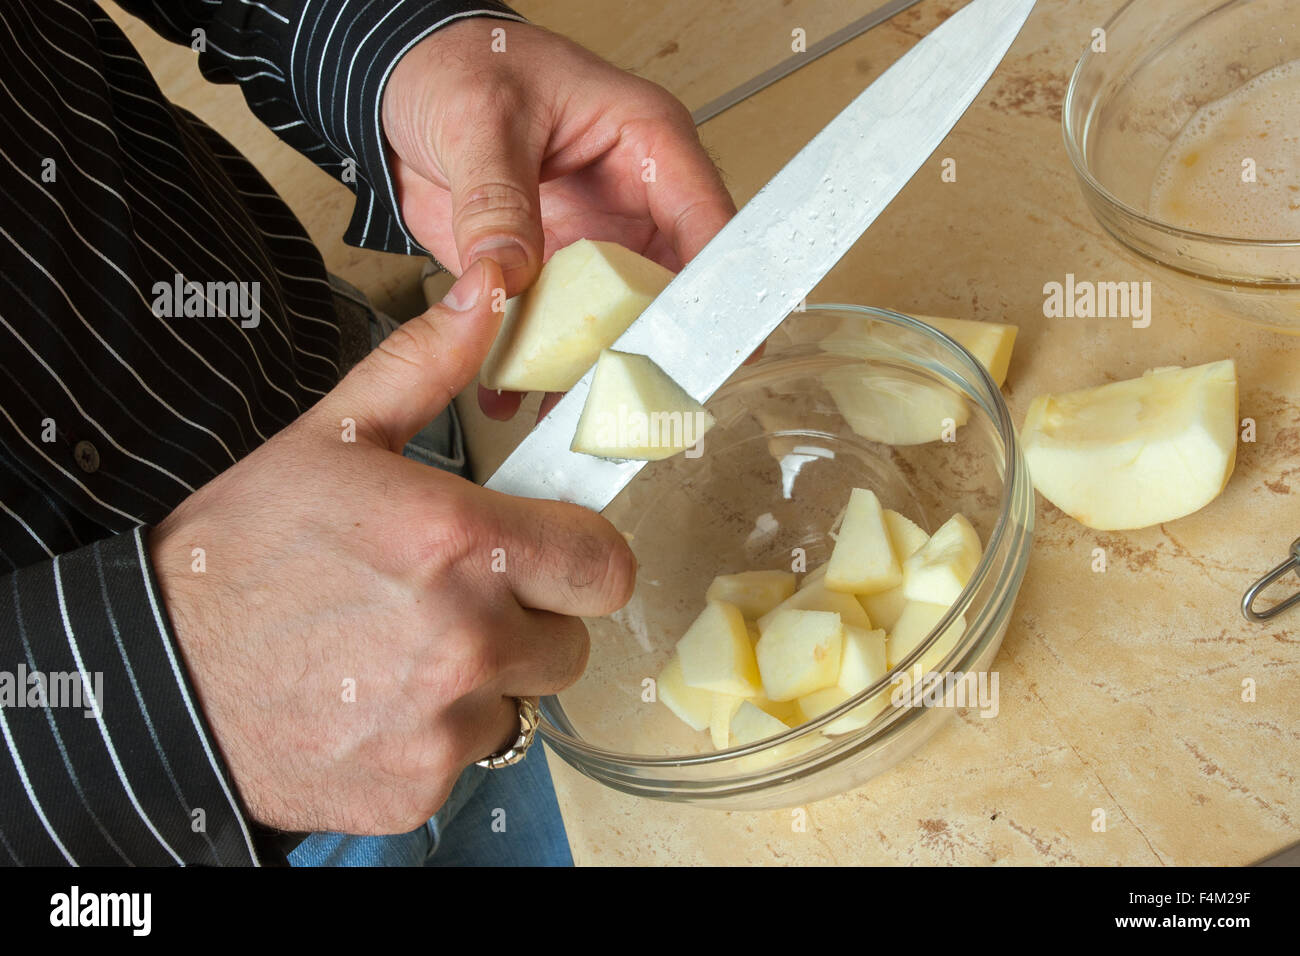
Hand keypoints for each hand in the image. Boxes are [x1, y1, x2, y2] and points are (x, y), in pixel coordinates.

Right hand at [148, 260, 635, 834]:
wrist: (156, 678)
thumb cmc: (241, 554)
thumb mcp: (331, 439)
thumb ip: (429, 366)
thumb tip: (491, 291)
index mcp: (458, 542)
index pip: (605, 567)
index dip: (579, 558)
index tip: (547, 553)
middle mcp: (466, 637)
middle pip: (572, 640)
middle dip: (533, 619)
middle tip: (462, 600)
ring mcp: (444, 723)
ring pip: (523, 700)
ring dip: (484, 680)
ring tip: (402, 650)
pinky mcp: (419, 787)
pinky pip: (471, 755)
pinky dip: (436, 735)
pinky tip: (374, 702)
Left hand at [381, 17, 736, 420]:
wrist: (398, 89)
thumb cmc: (461, 65)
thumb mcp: (479, 121)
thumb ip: (498, 201)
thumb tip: (508, 274)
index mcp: (645, 142)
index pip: (707, 220)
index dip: (720, 284)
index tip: (715, 341)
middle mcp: (630, 202)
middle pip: (669, 290)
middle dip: (651, 346)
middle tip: (634, 395)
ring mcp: (591, 244)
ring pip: (614, 324)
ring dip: (589, 371)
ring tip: (566, 412)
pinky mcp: (549, 275)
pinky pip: (555, 333)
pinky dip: (534, 368)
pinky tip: (511, 393)